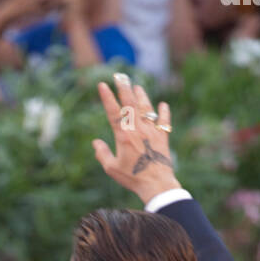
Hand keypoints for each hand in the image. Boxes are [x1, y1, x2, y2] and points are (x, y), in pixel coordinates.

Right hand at [92, 75, 180, 204]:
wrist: (156, 184)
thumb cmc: (132, 178)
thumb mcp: (112, 168)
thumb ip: (102, 154)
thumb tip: (95, 143)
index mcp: (124, 135)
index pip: (113, 111)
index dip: (107, 97)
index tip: (103, 84)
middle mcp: (138, 129)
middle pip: (130, 104)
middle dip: (124, 88)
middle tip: (120, 75)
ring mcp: (152, 131)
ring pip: (146, 108)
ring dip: (141, 96)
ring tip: (137, 87)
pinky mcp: (163, 137)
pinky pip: (164, 121)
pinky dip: (164, 112)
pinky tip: (163, 105)